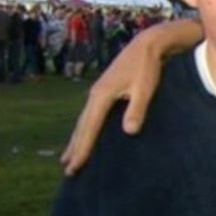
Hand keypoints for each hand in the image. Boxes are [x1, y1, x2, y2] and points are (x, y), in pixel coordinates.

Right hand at [60, 32, 164, 175]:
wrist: (148, 45)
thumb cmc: (148, 67)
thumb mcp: (145, 89)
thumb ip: (137, 109)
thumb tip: (129, 131)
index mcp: (101, 96)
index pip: (89, 129)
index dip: (82, 149)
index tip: (74, 167)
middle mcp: (95, 95)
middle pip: (81, 127)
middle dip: (75, 149)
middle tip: (67, 170)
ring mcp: (98, 92)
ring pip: (84, 121)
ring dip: (77, 139)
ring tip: (69, 157)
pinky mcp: (105, 91)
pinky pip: (91, 115)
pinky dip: (85, 129)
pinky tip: (86, 134)